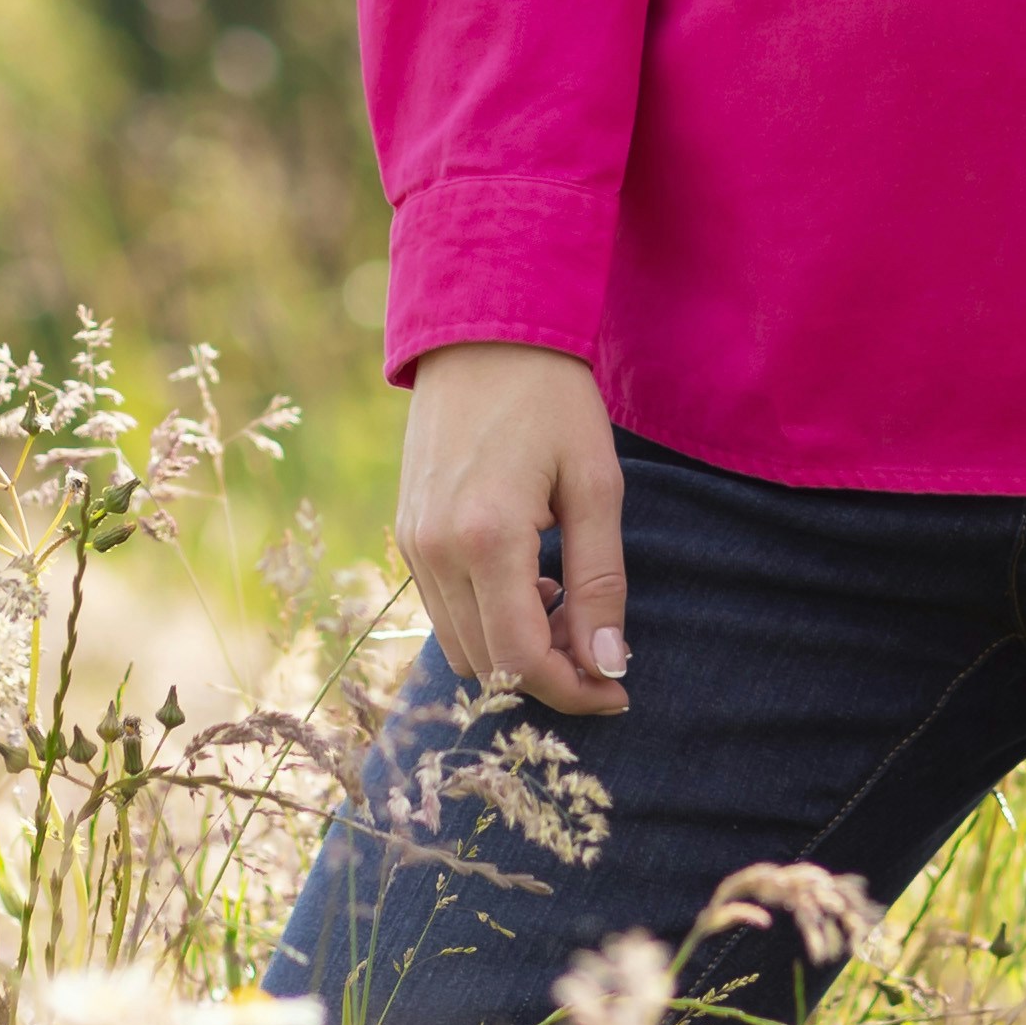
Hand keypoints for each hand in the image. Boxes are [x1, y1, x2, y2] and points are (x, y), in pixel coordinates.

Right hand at [394, 341, 625, 715]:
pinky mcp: (406, 532)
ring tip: (565, 603)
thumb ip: (601, 582)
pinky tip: (528, 579)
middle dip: (548, 674)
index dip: (574, 690)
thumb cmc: (552, 400)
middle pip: (486, 664)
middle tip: (600, 648)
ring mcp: (411, 543)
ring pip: (460, 644)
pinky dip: (487, 618)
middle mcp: (435, 550)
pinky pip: (442, 609)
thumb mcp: (596, 486)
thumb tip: (609, 666)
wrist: (482, 333)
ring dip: (514, 648)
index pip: (521, 660)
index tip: (619, 688)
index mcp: (486, 538)